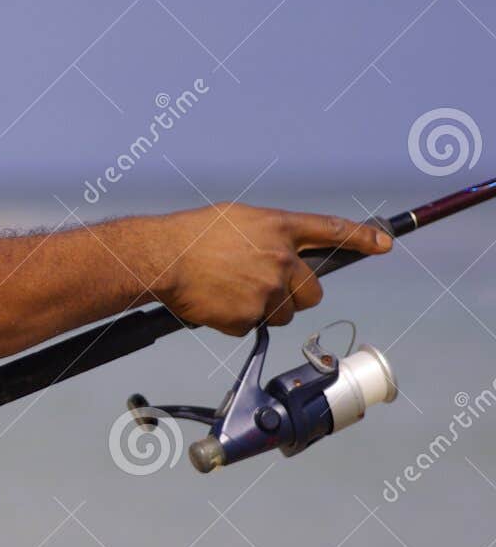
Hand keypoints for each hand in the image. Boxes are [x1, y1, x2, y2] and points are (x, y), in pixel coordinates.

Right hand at [152, 203, 391, 336]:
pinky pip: (252, 326)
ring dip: (263, 309)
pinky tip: (215, 302)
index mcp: (279, 228)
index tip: (385, 244)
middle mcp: (281, 259)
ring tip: (228, 291)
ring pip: (282, 313)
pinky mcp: (249, 316)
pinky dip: (235, 320)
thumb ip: (267, 234)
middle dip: (296, 295)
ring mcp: (268, 290)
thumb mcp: (236, 219)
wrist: (161, 258)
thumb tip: (281, 252)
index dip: (363, 238)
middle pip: (313, 291)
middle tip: (266, 289)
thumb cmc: (191, 235)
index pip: (333, 231)